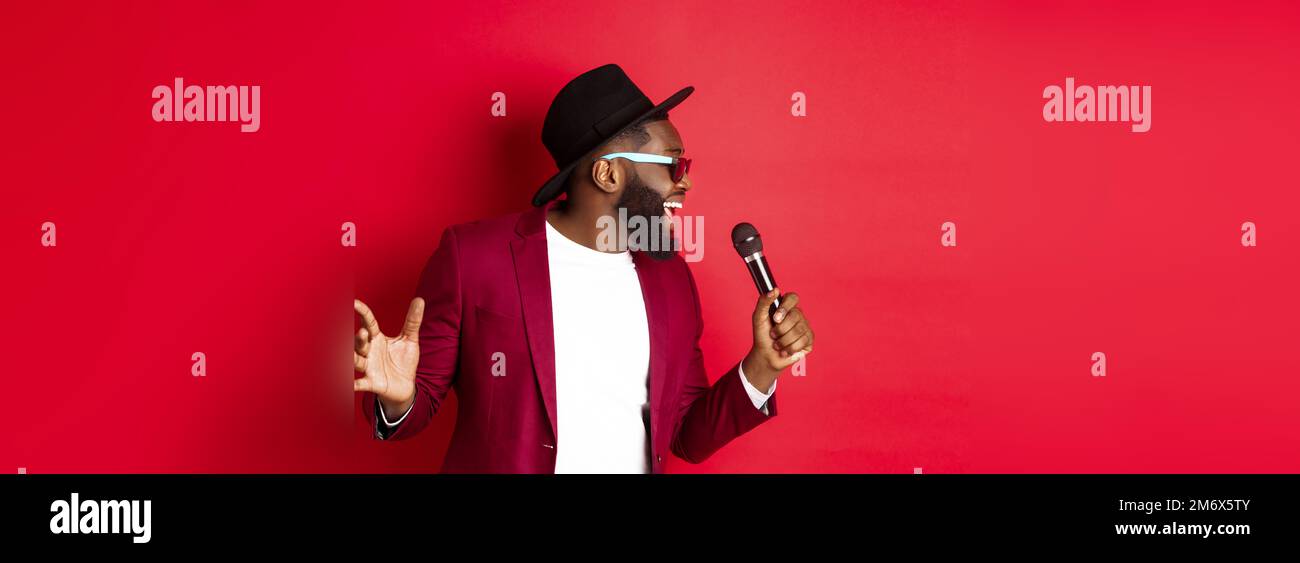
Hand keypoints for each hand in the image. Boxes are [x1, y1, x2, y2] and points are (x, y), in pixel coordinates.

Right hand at [353, 298, 424, 419]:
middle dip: (359, 338)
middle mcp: (369, 351)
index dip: (362, 313)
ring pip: (357, 361)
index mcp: (377, 339)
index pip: (368, 322)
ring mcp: (369, 367)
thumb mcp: (410, 339)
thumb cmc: (403, 361)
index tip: (355, 303)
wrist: (405, 386)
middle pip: (360, 342)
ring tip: (351, 356)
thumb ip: (413, 321)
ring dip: (353, 358)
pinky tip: (350, 385)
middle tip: (362, 332)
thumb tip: (420, 300)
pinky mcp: (372, 383)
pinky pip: (361, 384)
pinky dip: (354, 385)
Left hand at [742, 288, 813, 391]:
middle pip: (795, 316)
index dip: (785, 307)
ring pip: (798, 330)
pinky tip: (785, 350)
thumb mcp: (758, 317)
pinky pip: (803, 341)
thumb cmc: (762, 335)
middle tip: (773, 335)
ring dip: (783, 341)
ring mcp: (805, 327)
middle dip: (780, 329)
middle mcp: (798, 315)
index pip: (793, 298)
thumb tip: (775, 290)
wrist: (765, 355)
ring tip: (777, 344)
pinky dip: (790, 348)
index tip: (775, 318)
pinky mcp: (809, 340)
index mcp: (786, 307)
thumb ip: (764, 302)